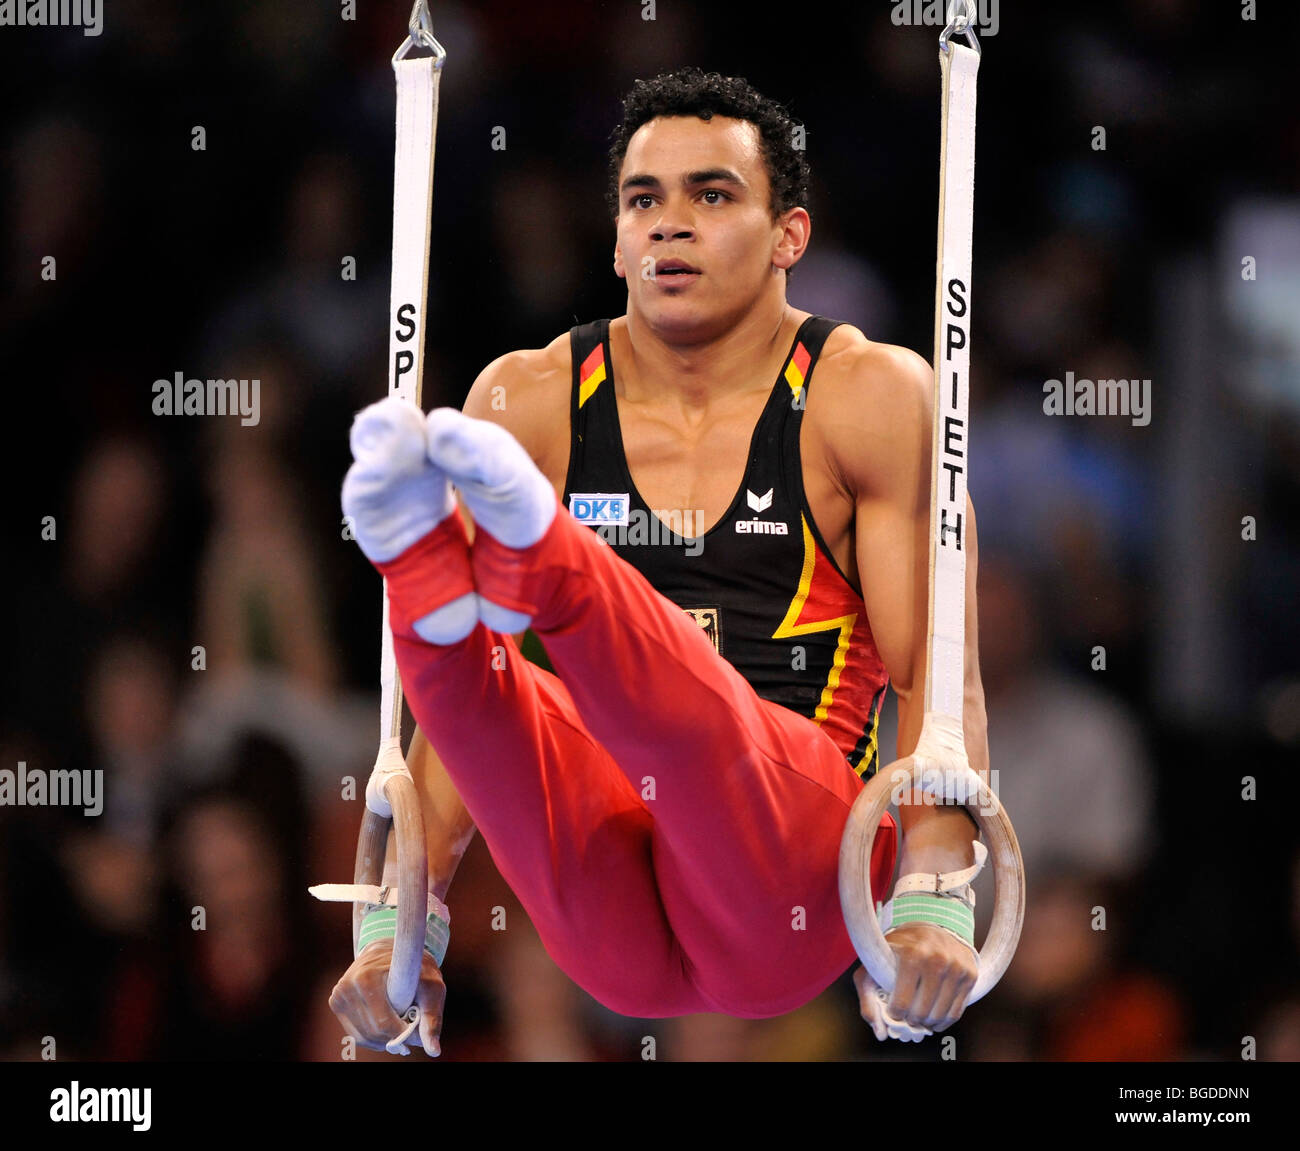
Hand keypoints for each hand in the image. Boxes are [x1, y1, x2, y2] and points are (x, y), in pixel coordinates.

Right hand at [328, 938, 445, 1056]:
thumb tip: (434, 1051)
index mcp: (368, 977)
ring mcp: (339, 994)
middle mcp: (348, 985)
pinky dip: (372, 1037)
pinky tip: (385, 1027)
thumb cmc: (414, 968)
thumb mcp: (431, 987)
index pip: (383, 1022)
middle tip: (409, 1030)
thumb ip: (432, 1018)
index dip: (402, 1033)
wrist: (390, 949)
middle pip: (373, 1032)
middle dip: (394, 1037)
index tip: (415, 1031)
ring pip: (363, 1037)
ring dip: (383, 1039)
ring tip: (399, 1027)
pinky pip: (355, 1034)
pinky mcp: (336, 1002)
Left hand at [853, 923, 977, 1040]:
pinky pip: (956, 1012)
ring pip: (940, 1014)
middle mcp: (936, 959)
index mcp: (911, 955)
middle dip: (911, 1020)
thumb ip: (867, 998)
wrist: (930, 929)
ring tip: (918, 1019)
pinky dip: (943, 1022)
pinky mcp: (969, 974)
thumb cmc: (897, 951)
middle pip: (922, 1012)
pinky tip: (933, 1020)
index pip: (902, 1003)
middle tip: (906, 1017)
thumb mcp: (873, 966)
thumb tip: (880, 1033)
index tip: (893, 1011)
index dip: (895, 1014)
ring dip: (927, 1023)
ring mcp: (956, 967)